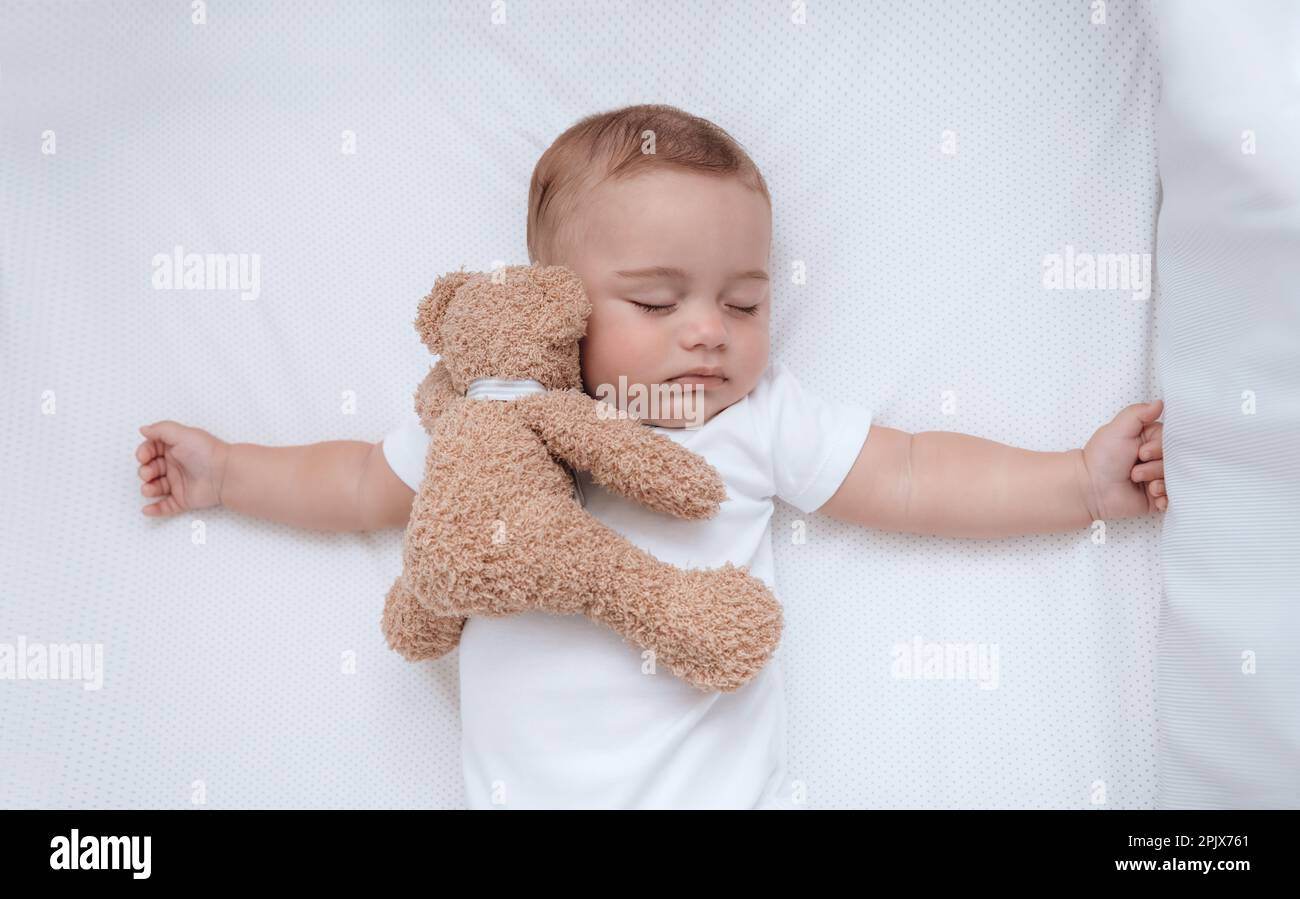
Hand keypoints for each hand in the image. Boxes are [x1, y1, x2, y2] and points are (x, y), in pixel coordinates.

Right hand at [136, 421, 228, 517]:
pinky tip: (147, 510)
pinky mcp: (183, 499)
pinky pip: (166, 506)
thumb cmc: (206, 452)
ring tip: (148, 489)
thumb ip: (160, 430)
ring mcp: (179, 483)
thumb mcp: (181, 434)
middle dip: (144, 472)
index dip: (143, 453)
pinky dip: (155, 510)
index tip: (143, 457)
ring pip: (156, 488)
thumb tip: (144, 429)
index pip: (151, 450)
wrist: (224, 473)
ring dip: (148, 489)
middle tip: (147, 473)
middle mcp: (175, 465)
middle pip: (151, 469)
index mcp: (174, 449)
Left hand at [1079, 399, 1166, 519]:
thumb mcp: (1118, 429)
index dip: (1159, 448)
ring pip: (1175, 479)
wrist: (1090, 488)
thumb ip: (1138, 413)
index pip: (1172, 442)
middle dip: (1156, 466)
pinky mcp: (1157, 498)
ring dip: (1157, 481)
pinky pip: (1174, 498)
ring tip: (1135, 480)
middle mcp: (1156, 459)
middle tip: (1134, 471)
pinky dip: (1165, 498)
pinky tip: (1152, 495)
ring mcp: (1157, 478)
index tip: (1141, 452)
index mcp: (1150, 440)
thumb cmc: (1101, 457)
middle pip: (1176, 461)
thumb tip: (1160, 403)